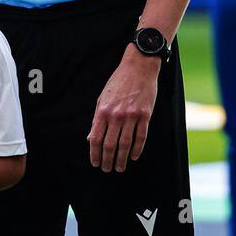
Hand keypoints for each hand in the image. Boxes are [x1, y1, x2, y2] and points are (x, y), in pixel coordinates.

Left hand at [87, 45, 159, 172]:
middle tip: (107, 169)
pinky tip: (133, 156)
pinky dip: (137, 149)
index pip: (96, 138)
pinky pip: (141, 137)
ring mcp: (131, 116)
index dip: (94, 153)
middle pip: (110, 145)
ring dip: (121, 159)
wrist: (139, 67)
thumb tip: (90, 138)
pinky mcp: (145, 115)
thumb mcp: (102, 98)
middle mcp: (116, 115)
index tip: (95, 162)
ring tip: (119, 167)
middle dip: (107, 160)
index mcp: (103, 111)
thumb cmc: (119, 82)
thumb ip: (97, 119)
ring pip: (125, 144)